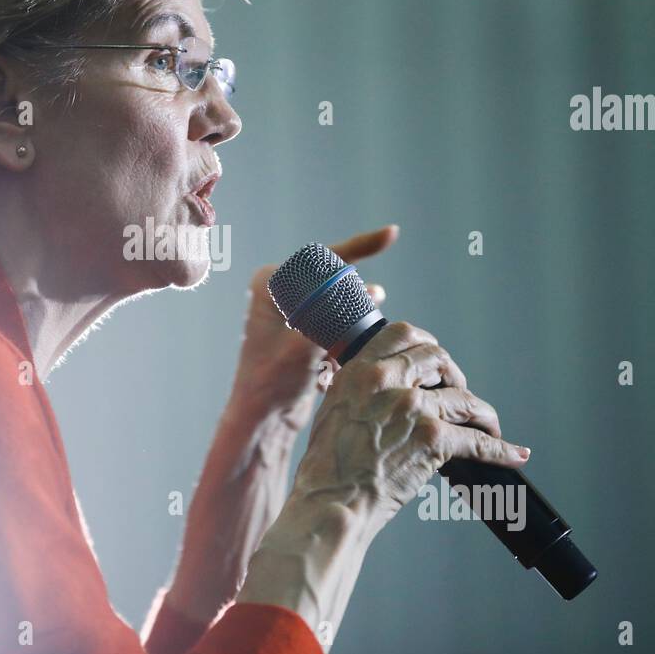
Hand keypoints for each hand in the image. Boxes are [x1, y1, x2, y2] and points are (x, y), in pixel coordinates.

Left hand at [231, 225, 398, 422]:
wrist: (261, 421)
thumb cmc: (272, 382)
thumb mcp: (307, 345)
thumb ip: (339, 315)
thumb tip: (377, 290)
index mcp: (271, 282)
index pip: (324, 260)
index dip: (361, 246)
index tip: (392, 233)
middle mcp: (279, 291)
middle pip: (336, 285)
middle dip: (350, 313)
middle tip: (332, 348)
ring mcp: (292, 310)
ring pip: (341, 310)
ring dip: (345, 335)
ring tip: (326, 362)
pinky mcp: (304, 331)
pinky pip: (338, 329)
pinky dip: (341, 347)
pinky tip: (324, 372)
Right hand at [290, 320, 530, 528]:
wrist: (332, 501)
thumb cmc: (328, 468)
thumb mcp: (335, 410)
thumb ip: (360, 390)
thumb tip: (388, 388)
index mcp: (359, 371)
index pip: (403, 334)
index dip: (426, 344)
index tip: (435, 361)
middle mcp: (387, 381)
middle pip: (439, 358)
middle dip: (455, 377)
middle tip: (460, 396)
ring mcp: (412, 407)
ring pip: (465, 399)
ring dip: (483, 414)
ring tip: (490, 427)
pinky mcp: (433, 438)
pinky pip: (478, 441)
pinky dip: (501, 450)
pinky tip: (514, 454)